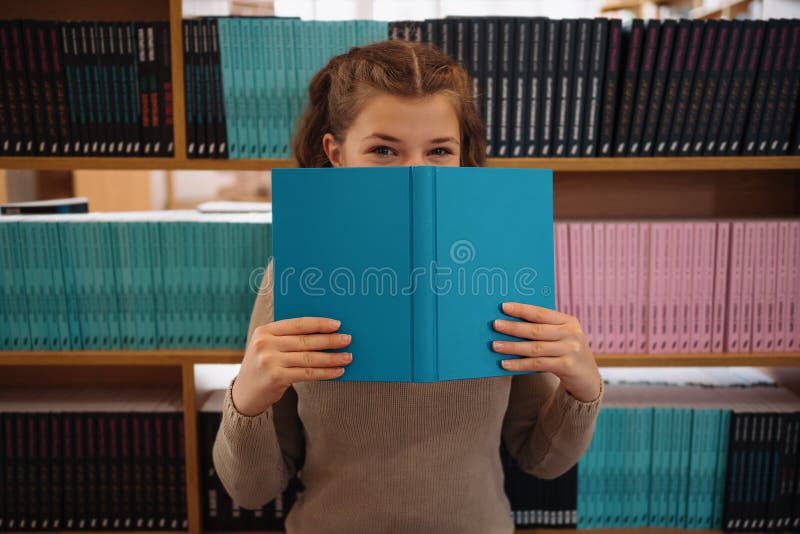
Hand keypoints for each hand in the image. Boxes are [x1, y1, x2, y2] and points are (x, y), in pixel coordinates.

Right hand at [232, 317, 352, 415]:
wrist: (244, 395)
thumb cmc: (263, 367)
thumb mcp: (269, 347)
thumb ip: (288, 338)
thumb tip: (324, 333)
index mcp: (265, 331)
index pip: (297, 324)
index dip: (319, 323)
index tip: (337, 324)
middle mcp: (265, 344)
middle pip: (305, 341)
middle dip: (330, 340)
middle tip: (348, 339)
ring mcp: (269, 361)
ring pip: (309, 358)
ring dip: (332, 358)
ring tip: (348, 357)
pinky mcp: (276, 378)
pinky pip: (307, 373)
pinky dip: (325, 372)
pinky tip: (337, 371)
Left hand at [491, 302, 600, 402]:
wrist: (587, 378)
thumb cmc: (566, 352)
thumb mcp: (560, 337)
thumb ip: (542, 329)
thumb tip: (509, 323)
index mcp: (568, 321)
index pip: (541, 313)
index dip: (522, 310)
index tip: (503, 307)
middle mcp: (571, 334)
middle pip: (537, 330)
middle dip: (514, 327)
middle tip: (495, 325)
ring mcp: (571, 350)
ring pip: (535, 348)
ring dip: (513, 346)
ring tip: (495, 345)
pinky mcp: (567, 367)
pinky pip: (537, 364)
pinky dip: (519, 364)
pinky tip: (505, 364)